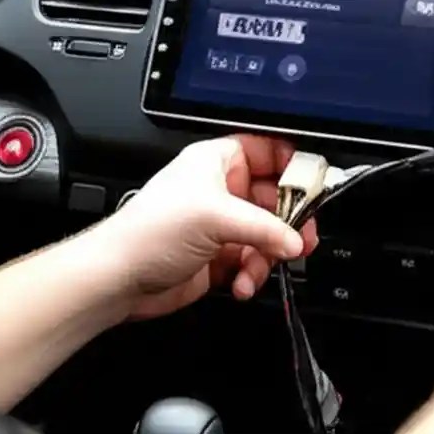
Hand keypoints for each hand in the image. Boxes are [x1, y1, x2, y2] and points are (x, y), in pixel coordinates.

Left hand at [87, 135, 318, 319]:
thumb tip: (296, 239)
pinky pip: (253, 262)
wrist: (119, 278)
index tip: (314, 185)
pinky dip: (253, 275)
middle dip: (290, 221)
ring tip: (258, 268)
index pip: (267, 150)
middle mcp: (220, 191)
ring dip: (268, 256)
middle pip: (275, 198)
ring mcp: (220, 226)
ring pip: (268, 235)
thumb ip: (265, 228)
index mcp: (217, 162)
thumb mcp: (215, 216)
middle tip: (302, 237)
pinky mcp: (218, 258)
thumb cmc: (148, 231)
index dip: (292, 165)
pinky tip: (241, 283)